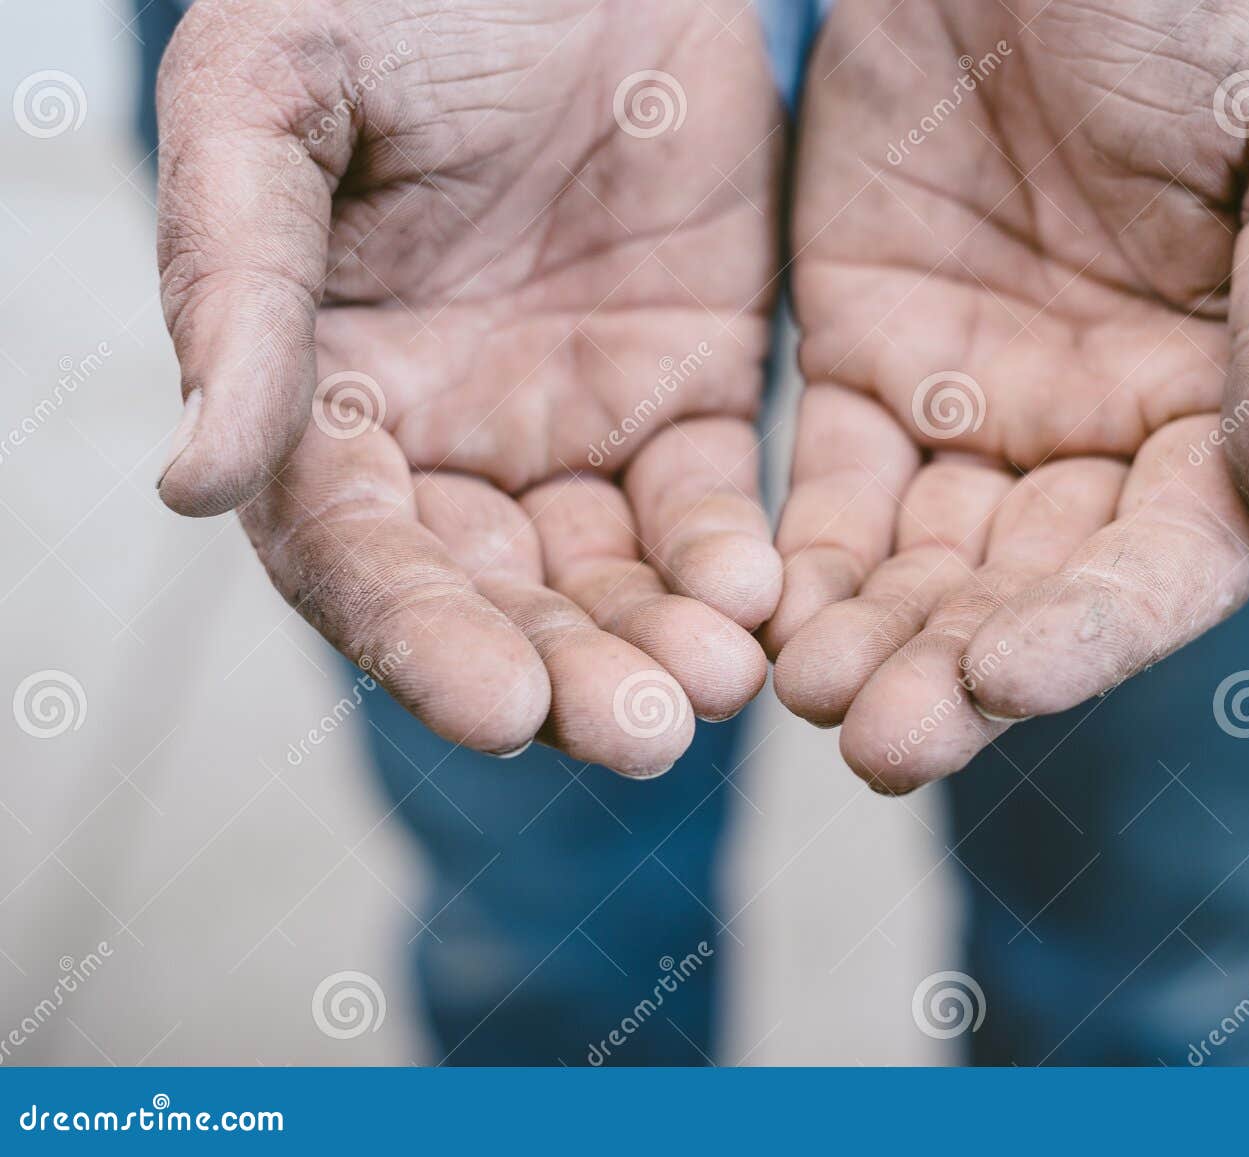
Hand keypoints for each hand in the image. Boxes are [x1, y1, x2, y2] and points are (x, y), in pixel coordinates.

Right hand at [155, 0, 782, 773]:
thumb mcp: (274, 103)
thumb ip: (234, 286)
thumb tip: (191, 482)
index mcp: (326, 393)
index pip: (361, 555)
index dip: (421, 638)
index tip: (498, 707)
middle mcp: (450, 438)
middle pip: (498, 600)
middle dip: (566, 674)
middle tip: (643, 734)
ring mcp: (574, 423)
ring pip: (612, 577)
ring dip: (660, 645)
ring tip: (719, 688)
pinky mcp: (689, 392)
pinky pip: (712, 506)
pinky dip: (734, 563)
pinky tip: (762, 600)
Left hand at [767, 0, 1248, 790]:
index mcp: (1221, 396)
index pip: (1167, 556)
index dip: (1094, 629)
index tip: (1008, 675)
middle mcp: (1097, 431)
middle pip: (1031, 592)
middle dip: (960, 672)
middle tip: (880, 743)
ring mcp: (976, 408)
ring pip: (925, 566)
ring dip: (872, 642)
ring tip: (808, 699)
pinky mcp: (865, 365)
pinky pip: (831, 491)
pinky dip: (800, 564)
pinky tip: (765, 622)